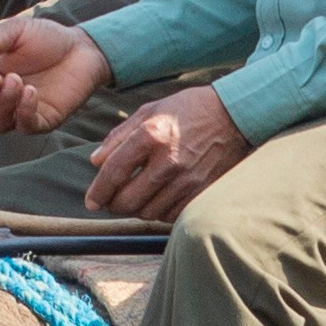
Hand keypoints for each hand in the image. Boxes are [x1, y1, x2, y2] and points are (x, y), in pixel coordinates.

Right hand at [0, 14, 109, 135]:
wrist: (82, 46)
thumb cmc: (46, 38)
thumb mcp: (15, 31)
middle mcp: (1, 99)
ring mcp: (21, 112)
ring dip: (2, 104)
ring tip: (16, 80)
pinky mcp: (43, 120)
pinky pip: (26, 127)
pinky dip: (24, 112)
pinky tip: (31, 92)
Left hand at [85, 82, 253, 222]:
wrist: (235, 116)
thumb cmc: (189, 110)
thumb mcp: (150, 110)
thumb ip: (119, 137)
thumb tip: (96, 163)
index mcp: (152, 135)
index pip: (114, 172)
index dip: (97, 191)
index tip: (91, 201)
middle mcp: (169, 160)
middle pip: (128, 201)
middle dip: (113, 205)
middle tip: (111, 201)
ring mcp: (188, 180)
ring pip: (148, 213)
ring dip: (136, 210)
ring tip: (136, 198)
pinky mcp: (202, 192)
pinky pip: (171, 215)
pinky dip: (159, 212)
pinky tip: (158, 199)